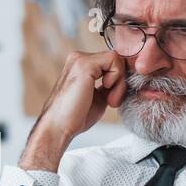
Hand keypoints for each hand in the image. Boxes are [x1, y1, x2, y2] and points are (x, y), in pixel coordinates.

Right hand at [21, 51, 127, 170]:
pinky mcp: (84, 64)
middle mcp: (78, 58)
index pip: (110, 62)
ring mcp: (80, 59)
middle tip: (112, 100)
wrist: (59, 127)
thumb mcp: (99, 96)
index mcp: (80, 64)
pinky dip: (116, 78)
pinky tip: (106, 91)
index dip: (118, 79)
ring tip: (110, 99)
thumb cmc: (76, 117)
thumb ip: (110, 84)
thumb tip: (126, 78)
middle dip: (120, 80)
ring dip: (119, 81)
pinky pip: (114, 60)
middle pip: (115, 59)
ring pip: (116, 58)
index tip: (113, 98)